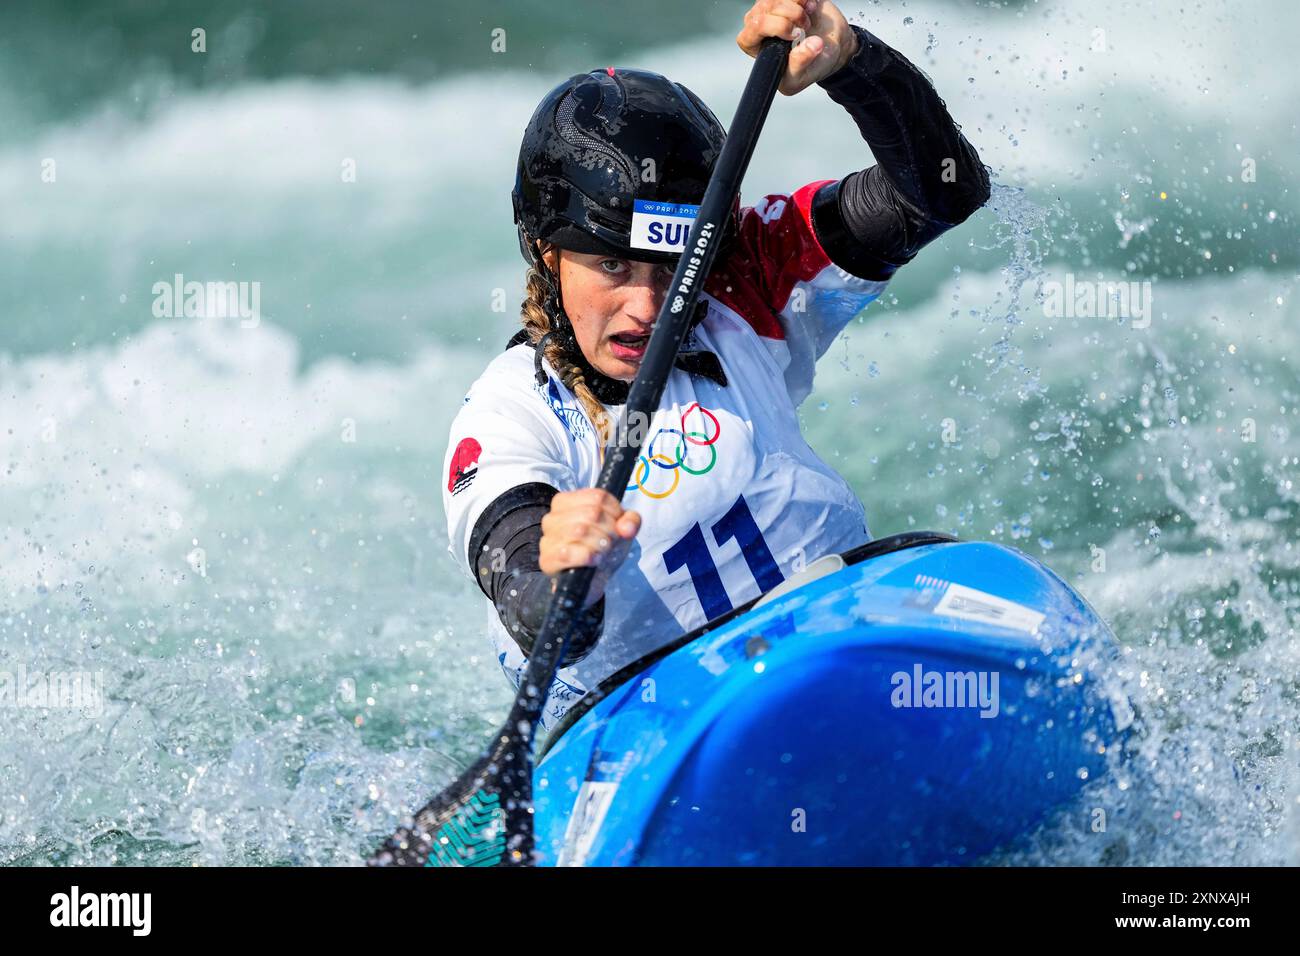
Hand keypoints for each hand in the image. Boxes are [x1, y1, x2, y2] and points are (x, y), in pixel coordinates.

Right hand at [539, 488, 640, 606]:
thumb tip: (627, 528)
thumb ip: (630, 521)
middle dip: (609, 529)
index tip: (617, 524)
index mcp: (566, 502)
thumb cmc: (602, 547)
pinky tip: (594, 560)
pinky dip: (587, 556)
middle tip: (611, 541)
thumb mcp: (620, 529)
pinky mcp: (548, 560)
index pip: (598, 497)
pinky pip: (569, 552)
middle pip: (591, 513)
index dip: (615, 511)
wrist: (592, 579)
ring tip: (603, 550)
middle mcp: (552, 517)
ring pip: (580, 530)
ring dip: (600, 543)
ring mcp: (547, 539)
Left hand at [736, 0, 858, 95]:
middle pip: (766, 7)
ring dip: (798, 7)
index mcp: (754, 46)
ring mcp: (769, 7)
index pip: (755, 27)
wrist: (830, 45)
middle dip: (791, 15)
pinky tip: (809, 8)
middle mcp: (757, 24)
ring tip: (806, 22)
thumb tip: (812, 44)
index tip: (796, 36)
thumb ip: (802, 62)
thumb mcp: (805, 74)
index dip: (778, 26)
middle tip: (805, 28)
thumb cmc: (811, 64)